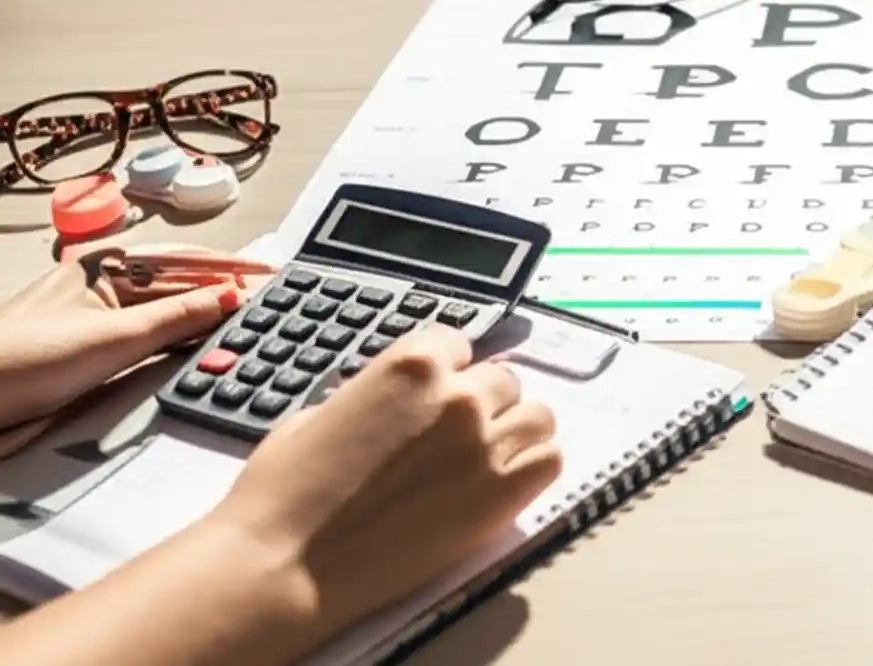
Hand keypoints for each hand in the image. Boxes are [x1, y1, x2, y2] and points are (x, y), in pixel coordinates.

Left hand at [0, 244, 271, 445]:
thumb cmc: (26, 360)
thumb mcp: (115, 337)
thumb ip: (178, 317)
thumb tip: (229, 297)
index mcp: (104, 263)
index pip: (185, 260)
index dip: (230, 269)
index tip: (268, 276)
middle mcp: (103, 282)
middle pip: (178, 282)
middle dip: (222, 291)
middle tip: (268, 302)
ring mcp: (98, 314)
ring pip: (167, 309)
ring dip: (204, 315)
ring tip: (245, 321)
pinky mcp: (94, 344)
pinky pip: (150, 332)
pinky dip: (180, 336)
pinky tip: (201, 342)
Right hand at [205, 324, 562, 652]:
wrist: (286, 562)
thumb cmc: (287, 490)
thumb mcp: (323, 411)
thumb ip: (378, 393)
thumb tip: (397, 402)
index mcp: (412, 363)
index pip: (460, 345)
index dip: (448, 372)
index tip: (437, 396)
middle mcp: (458, 396)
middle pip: (503, 381)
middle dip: (484, 403)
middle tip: (459, 437)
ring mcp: (485, 446)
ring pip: (537, 416)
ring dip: (517, 430)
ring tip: (490, 458)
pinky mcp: (502, 497)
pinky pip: (550, 461)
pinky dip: (535, 466)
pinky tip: (507, 482)